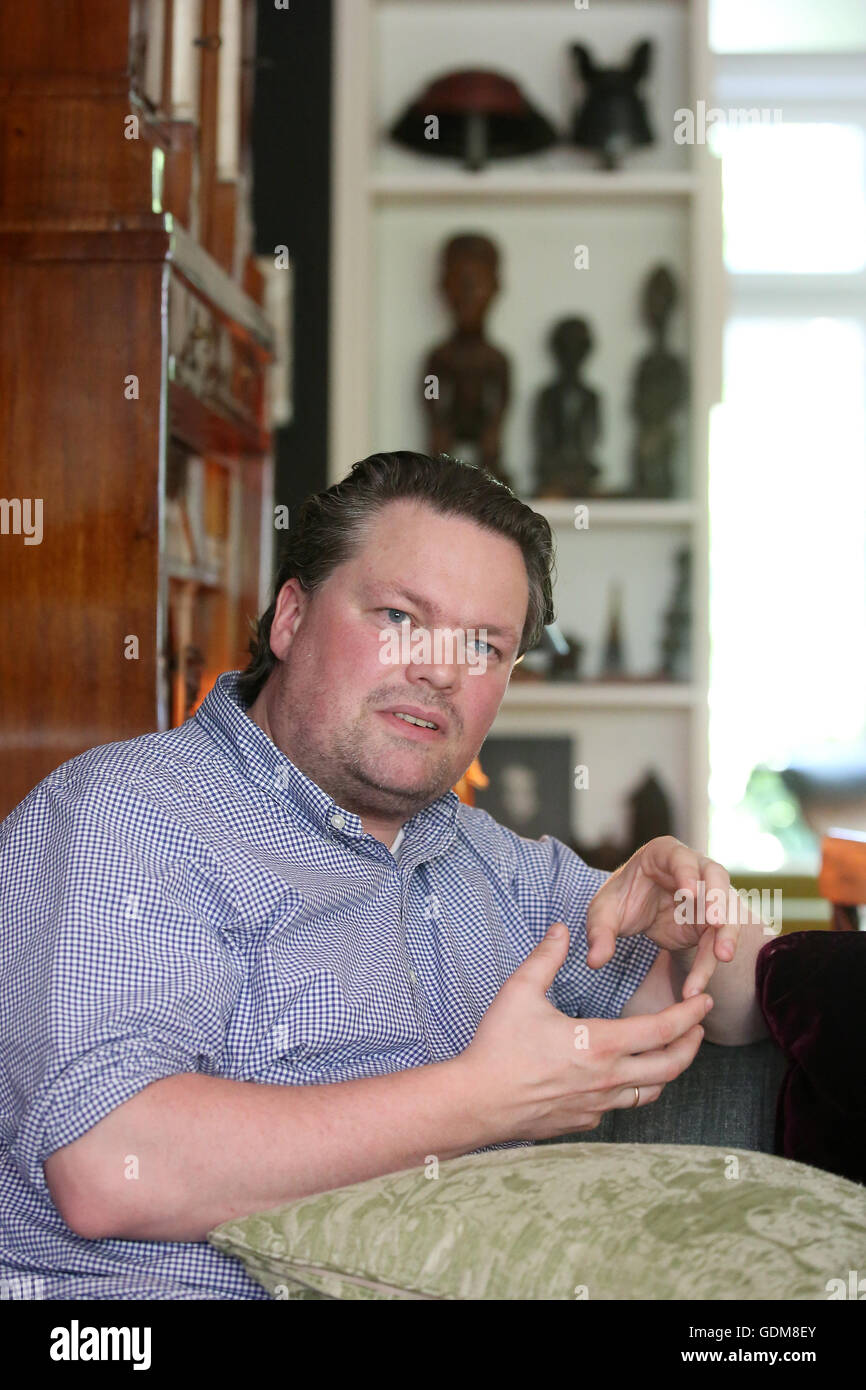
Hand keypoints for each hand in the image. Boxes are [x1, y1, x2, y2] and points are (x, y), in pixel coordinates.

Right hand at [458, 922, 712, 1142]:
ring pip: (651, 1092)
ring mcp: (598, 1105)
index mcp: (601, 1044)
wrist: (477, 1102)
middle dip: (692, 1044)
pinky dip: (631, 1090)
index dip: (690, 1014)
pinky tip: (622, 1077)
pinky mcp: (584, 1122)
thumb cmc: (498, 1047)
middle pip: (672, 1066)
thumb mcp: (520, 991)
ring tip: (669, 1053)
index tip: (704, 1002)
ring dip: (667, 1071)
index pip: (664, 1030)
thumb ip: (546, 957)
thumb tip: (561, 929)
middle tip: (699, 1027)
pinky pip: (620, 1107)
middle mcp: (609, 1078)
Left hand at [585, 836, 739, 997]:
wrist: (637, 912)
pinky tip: (698, 984)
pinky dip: (709, 961)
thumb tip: (595, 961)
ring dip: (727, 933)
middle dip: (718, 899)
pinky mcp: (712, 922)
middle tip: (716, 922)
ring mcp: (708, 895)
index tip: (689, 894)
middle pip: (716, 876)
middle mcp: (694, 868)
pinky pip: (717, 940)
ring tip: (723, 956)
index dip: (687, 873)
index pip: (681, 857)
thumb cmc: (622, 900)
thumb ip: (599, 934)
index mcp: (664, 853)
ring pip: (726, 910)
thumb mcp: (603, 913)